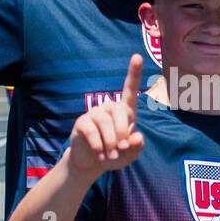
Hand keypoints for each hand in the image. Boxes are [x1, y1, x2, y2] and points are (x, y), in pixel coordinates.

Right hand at [67, 55, 144, 173]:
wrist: (92, 163)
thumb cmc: (115, 155)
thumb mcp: (130, 155)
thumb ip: (137, 147)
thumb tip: (136, 136)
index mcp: (125, 111)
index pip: (130, 90)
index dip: (134, 73)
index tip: (137, 56)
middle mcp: (109, 108)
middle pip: (120, 112)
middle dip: (123, 132)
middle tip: (122, 149)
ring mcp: (95, 114)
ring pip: (106, 122)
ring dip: (111, 143)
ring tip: (111, 155)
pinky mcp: (82, 123)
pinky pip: (92, 131)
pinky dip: (98, 145)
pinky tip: (99, 154)